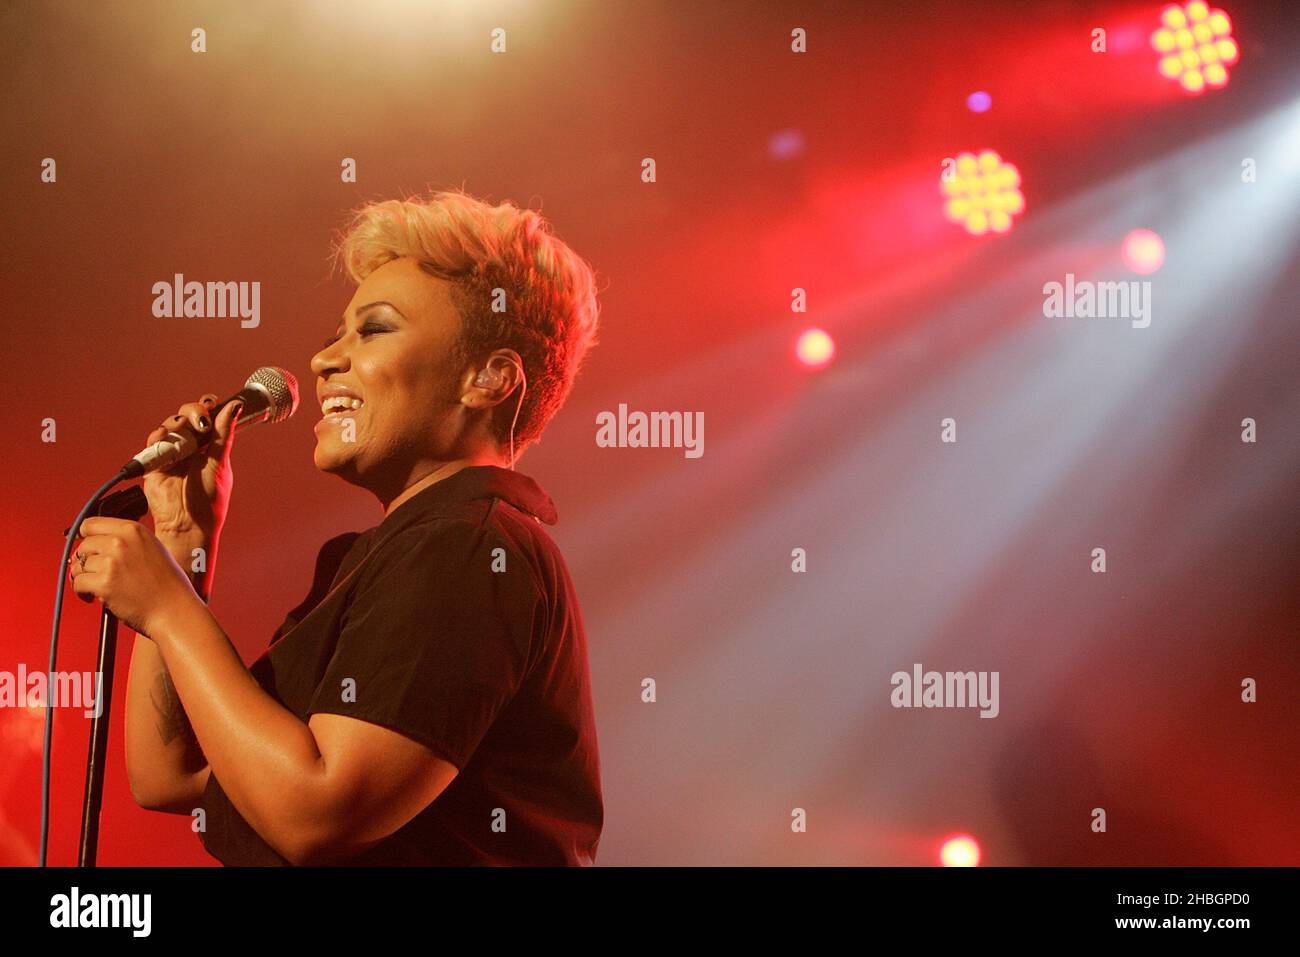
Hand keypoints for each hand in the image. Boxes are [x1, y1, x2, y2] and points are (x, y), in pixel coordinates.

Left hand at [69, 517, 203, 637]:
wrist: (174, 609)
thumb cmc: (168, 584)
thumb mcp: (153, 549)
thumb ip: (128, 541)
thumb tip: (99, 544)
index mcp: (133, 530)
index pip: (91, 524)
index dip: (85, 537)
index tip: (87, 548)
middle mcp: (121, 542)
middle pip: (84, 546)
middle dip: (85, 561)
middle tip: (94, 573)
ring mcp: (112, 562)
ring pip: (78, 565)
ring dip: (83, 577)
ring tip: (95, 587)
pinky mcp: (104, 583)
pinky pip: (78, 583)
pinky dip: (81, 592)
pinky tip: (93, 597)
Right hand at [143, 394, 242, 538]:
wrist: (188, 525)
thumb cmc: (208, 501)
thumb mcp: (219, 464)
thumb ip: (223, 435)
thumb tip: (235, 407)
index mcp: (209, 445)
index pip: (208, 416)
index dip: (207, 406)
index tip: (211, 404)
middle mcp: (191, 446)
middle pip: (187, 414)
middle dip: (193, 411)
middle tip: (200, 422)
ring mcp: (172, 452)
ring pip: (171, 424)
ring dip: (178, 423)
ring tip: (184, 435)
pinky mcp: (155, 461)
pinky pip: (154, 440)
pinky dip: (159, 435)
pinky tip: (166, 438)